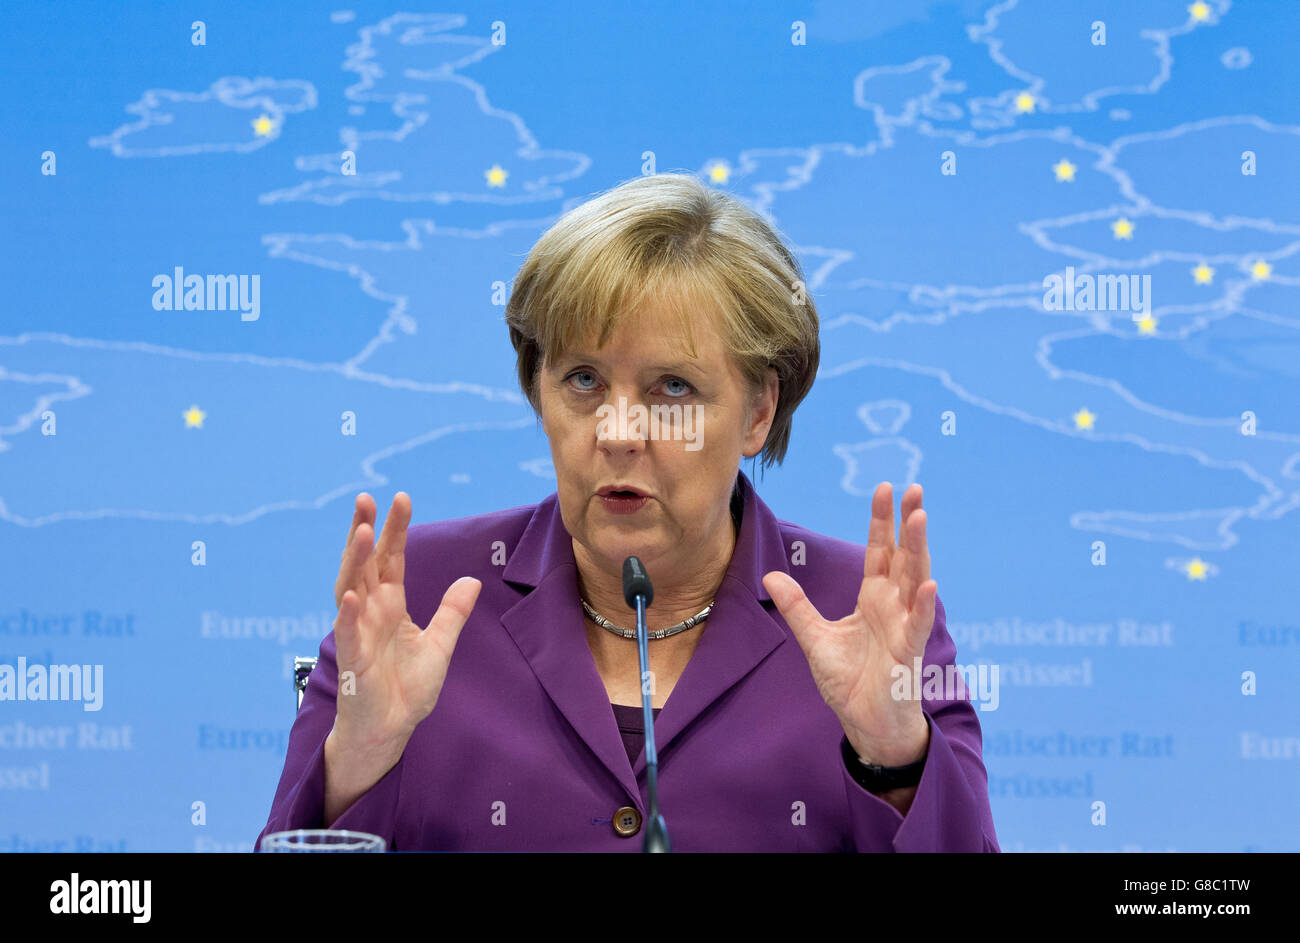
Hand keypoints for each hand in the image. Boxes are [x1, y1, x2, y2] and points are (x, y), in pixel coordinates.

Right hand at [330, 492, 480, 755]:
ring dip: (353, 561)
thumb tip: (472, 579)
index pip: (391, 559)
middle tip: (365, 498)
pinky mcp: (354, 660)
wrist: (392, 728)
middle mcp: (370, 612)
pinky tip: (351, 594)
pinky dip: (348, 614)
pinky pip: (348, 633)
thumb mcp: (440, 644)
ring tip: (358, 531)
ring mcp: (358, 633)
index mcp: (390, 605)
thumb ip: (452, 612)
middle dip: (364, 531)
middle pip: (365, 564)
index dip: (394, 530)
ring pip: (351, 588)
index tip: (401, 498)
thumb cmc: (407, 688)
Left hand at [762, 482, 935, 767]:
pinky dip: (924, 605)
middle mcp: (893, 606)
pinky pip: (918, 625)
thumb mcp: (815, 638)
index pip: (879, 551)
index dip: (881, 521)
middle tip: (914, 488)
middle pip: (903, 556)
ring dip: (919, 550)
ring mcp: (904, 626)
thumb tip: (770, 577)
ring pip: (915, 580)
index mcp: (874, 598)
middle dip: (908, 523)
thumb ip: (798, 606)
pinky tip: (929, 585)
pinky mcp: (908, 652)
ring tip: (921, 517)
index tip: (884, 488)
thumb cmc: (850, 681)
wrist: (865, 722)